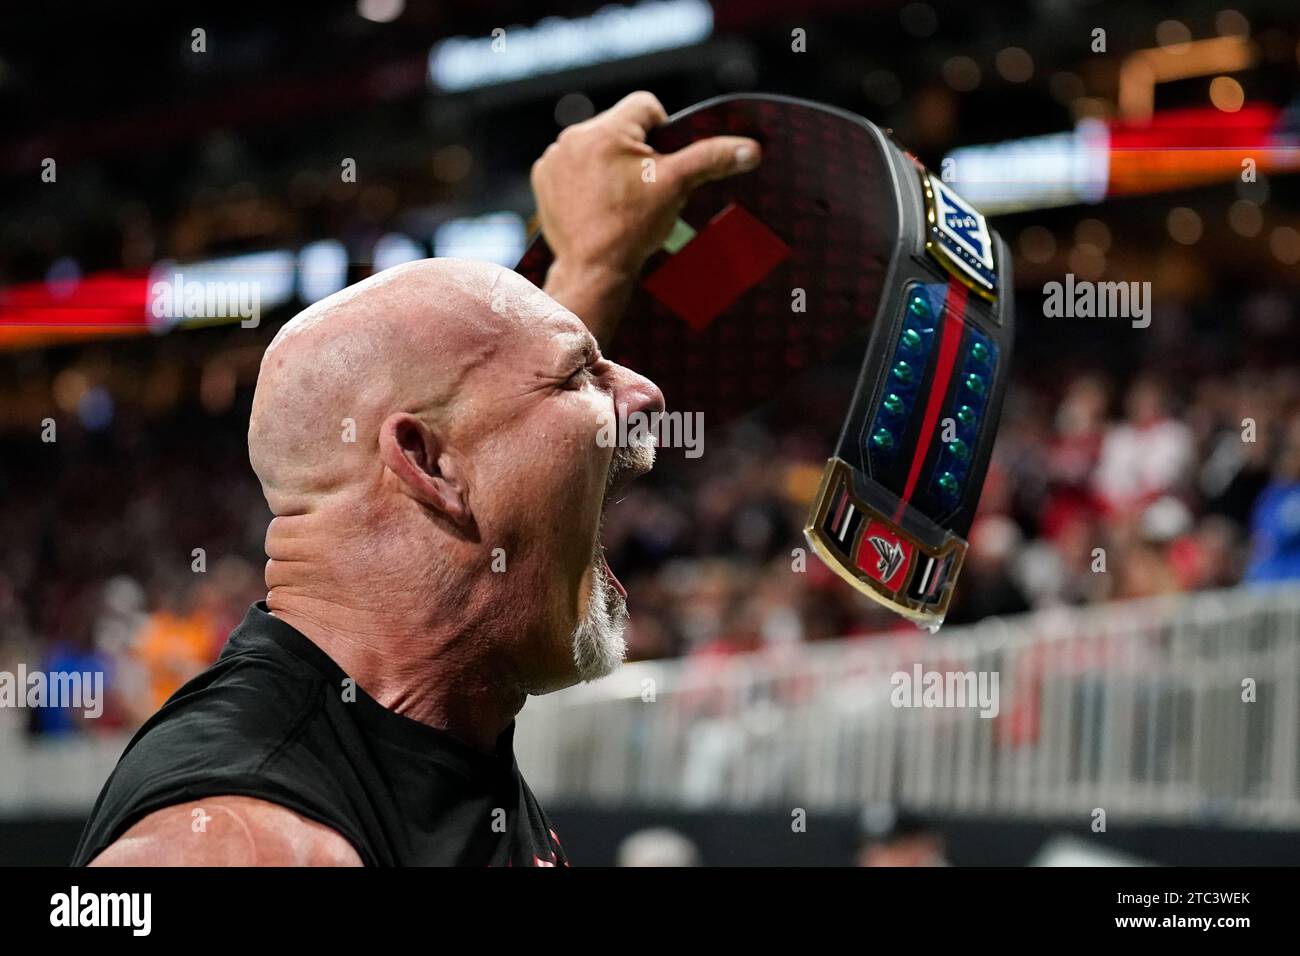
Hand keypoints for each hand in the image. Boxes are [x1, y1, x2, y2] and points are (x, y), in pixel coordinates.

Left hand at [532, 90, 760, 340]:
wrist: (592, 271)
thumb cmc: (632, 229)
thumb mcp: (676, 188)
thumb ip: (712, 160)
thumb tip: (751, 148)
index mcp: (606, 130)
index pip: (646, 106)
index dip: (663, 131)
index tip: (661, 164)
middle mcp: (574, 137)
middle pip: (620, 127)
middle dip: (635, 150)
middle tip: (643, 188)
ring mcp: (554, 159)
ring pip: (595, 146)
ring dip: (609, 163)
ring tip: (619, 198)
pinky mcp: (544, 179)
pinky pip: (572, 165)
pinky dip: (585, 179)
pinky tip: (596, 204)